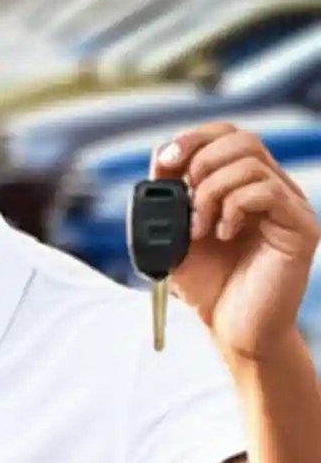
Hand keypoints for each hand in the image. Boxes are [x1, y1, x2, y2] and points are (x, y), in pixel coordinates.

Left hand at [150, 122, 319, 359]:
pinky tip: (223, 234)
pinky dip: (234, 207)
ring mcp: (289, 206)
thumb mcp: (175, 232)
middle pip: (242, 138)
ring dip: (211, 191)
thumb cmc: (208, 283)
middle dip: (200, 160)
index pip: (227, 135)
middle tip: (185, 198)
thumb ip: (168, 196)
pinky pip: (267, 191)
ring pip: (250, 162)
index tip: (165, 161)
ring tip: (200, 227)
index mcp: (243, 184)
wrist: (232, 327)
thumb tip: (161, 156)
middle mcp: (271, 188)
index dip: (194, 138)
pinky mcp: (301, 227)